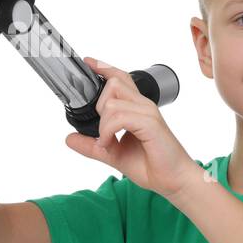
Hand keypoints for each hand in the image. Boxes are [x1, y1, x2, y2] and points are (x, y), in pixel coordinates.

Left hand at [65, 57, 198, 199]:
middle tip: (102, 131)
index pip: (120, 77)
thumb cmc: (151, 165)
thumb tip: (69, 138)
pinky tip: (110, 144)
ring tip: (107, 143)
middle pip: (113, 84)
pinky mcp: (150, 123)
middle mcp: (143, 105)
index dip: (103, 67)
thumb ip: (92, 145)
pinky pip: (119, 117)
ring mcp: (148, 112)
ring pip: (112, 103)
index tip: (87, 62)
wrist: (173, 180)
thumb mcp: (112, 154)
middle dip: (99, 106)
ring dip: (102, 125)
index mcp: (137, 107)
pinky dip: (108, 131)